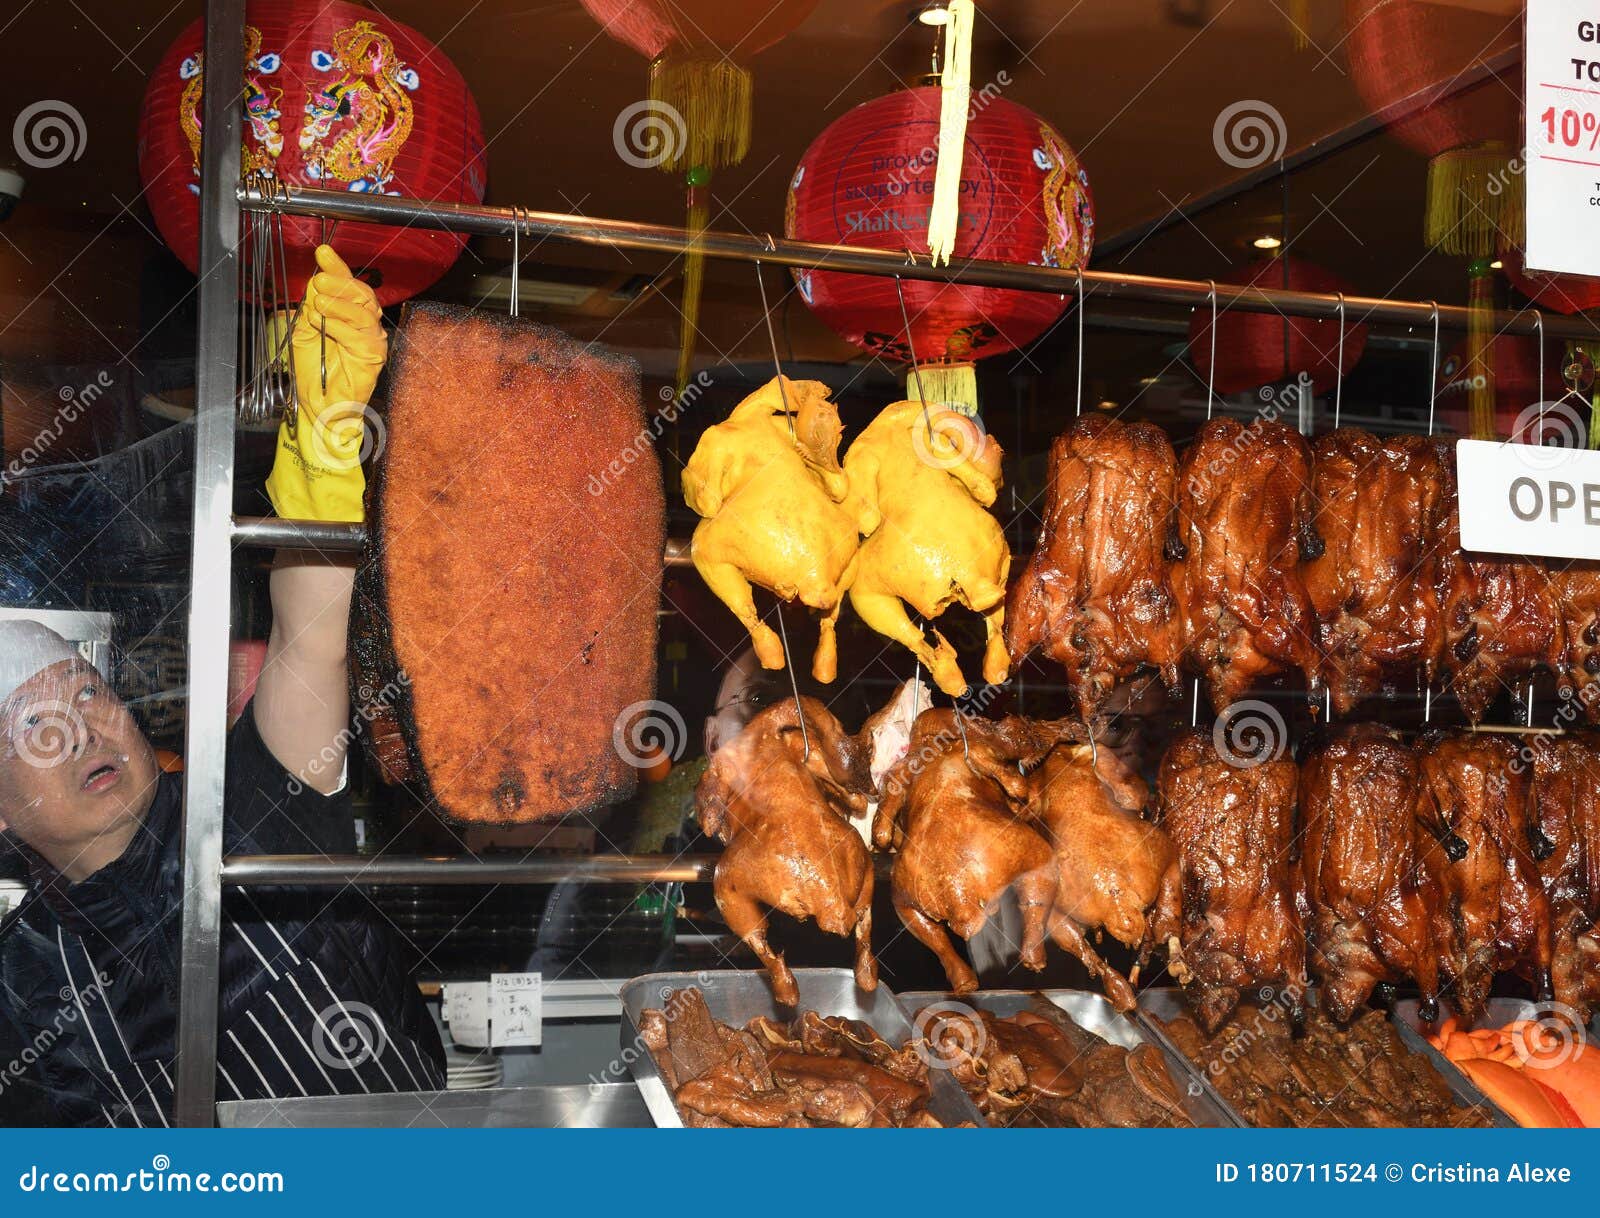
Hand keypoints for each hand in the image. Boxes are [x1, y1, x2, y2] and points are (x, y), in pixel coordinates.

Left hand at [266, 245, 385, 523]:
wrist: (317, 408)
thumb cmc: (313, 372)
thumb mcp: (305, 330)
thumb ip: (313, 307)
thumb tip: (317, 282)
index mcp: (351, 317)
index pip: (350, 286)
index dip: (338, 268)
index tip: (323, 252)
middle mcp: (367, 328)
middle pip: (363, 294)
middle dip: (341, 282)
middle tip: (320, 278)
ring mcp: (373, 344)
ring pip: (365, 312)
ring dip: (340, 303)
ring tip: (319, 304)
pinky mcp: (374, 360)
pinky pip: (364, 336)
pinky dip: (343, 327)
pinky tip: (327, 325)